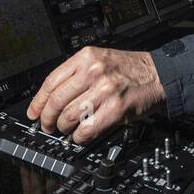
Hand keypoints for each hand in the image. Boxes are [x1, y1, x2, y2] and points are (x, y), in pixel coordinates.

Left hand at [26, 47, 164, 143]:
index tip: (34, 113)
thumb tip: (53, 98)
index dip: (38, 102)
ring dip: (63, 129)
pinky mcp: (115, 108)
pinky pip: (87, 128)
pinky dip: (79, 136)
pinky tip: (79, 136)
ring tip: (65, 131)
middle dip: (48, 119)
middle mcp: (93, 71)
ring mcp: (105, 90)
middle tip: (47, 126)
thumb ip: (78, 74)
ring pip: (69, 116)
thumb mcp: (100, 60)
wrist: (159, 75)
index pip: (52, 81)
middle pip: (57, 100)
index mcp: (86, 57)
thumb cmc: (130, 70)